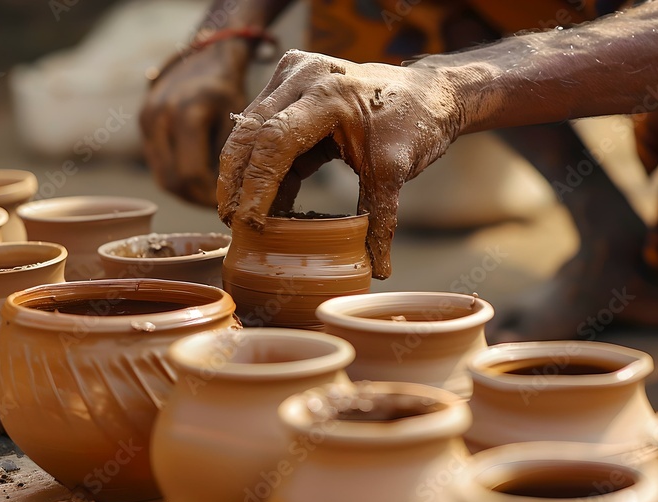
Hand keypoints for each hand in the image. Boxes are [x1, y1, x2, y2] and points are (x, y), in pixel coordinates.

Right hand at [141, 42, 249, 206]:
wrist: (207, 52)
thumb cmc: (230, 87)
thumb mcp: (238, 119)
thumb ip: (229, 156)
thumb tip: (231, 198)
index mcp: (186, 114)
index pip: (190, 176)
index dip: (209, 198)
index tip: (228, 205)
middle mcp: (159, 117)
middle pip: (172, 181)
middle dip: (197, 199)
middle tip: (219, 206)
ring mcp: (147, 120)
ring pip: (161, 177)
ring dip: (185, 192)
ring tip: (210, 196)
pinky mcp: (143, 122)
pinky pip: (158, 163)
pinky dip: (176, 176)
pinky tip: (198, 179)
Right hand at [217, 50, 466, 278]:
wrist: (425, 94)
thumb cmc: (414, 124)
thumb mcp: (395, 171)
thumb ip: (379, 219)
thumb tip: (377, 270)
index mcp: (330, 92)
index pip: (275, 140)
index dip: (257, 185)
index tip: (249, 223)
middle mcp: (304, 75)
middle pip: (251, 132)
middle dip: (237, 181)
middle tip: (231, 222)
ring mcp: (293, 76)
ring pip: (250, 129)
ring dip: (243, 174)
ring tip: (240, 215)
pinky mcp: (289, 86)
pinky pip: (264, 128)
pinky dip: (263, 165)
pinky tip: (264, 200)